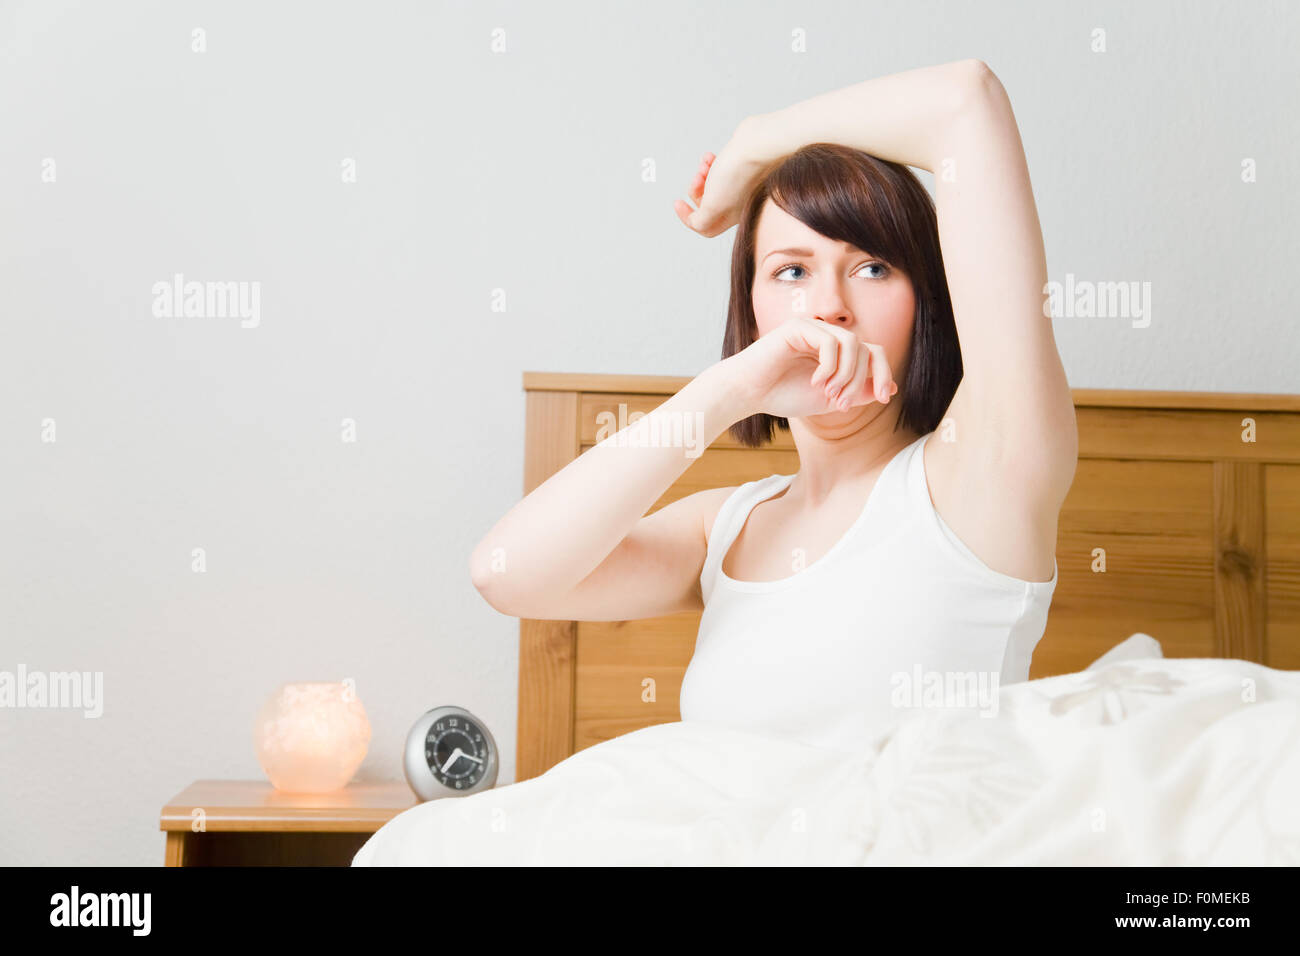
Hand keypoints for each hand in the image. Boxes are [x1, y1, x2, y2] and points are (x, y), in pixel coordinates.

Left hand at [674, 118, 771, 237]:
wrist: (757, 145)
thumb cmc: (738, 174)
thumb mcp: (713, 206)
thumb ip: (701, 221)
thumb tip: (695, 222)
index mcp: (732, 217)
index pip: (705, 228)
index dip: (687, 218)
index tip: (677, 203)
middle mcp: (737, 203)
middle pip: (706, 205)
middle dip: (696, 190)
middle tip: (697, 178)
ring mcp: (740, 185)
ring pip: (711, 185)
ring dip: (702, 174)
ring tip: (704, 164)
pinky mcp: (740, 168)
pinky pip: (718, 169)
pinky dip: (710, 163)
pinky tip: (710, 156)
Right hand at [720, 317, 898, 420]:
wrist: (748, 394)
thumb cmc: (782, 395)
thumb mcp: (830, 399)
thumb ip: (858, 391)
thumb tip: (891, 386)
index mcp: (836, 351)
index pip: (873, 354)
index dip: (883, 375)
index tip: (882, 398)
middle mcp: (828, 336)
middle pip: (869, 348)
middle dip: (864, 379)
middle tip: (844, 404)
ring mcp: (814, 328)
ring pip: (853, 345)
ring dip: (846, 376)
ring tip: (829, 395)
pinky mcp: (800, 327)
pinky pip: (830, 343)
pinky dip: (829, 367)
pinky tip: (815, 383)